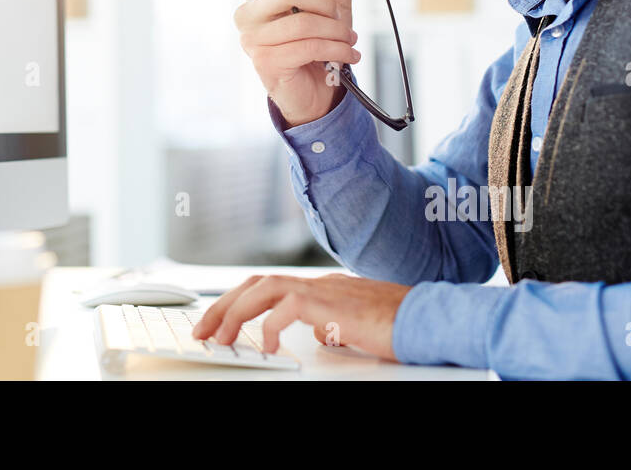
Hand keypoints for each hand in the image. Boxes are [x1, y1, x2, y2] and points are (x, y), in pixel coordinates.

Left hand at [190, 272, 410, 359]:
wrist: (428, 317)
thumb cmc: (400, 323)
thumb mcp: (357, 326)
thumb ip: (334, 325)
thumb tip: (319, 335)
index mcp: (322, 288)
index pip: (268, 287)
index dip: (239, 301)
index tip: (218, 322)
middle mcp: (318, 283)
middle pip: (256, 283)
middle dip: (223, 305)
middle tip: (202, 329)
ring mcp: (324, 289)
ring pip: (263, 289)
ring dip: (234, 312)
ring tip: (218, 337)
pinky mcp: (331, 303)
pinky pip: (287, 307)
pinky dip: (268, 326)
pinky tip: (264, 346)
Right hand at [234, 0, 361, 125]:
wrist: (316, 89)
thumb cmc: (318, 40)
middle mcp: (247, 12)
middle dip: (326, 6)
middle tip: (338, 20)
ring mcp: (251, 38)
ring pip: (303, 22)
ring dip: (336, 33)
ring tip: (346, 41)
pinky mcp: (265, 62)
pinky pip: (308, 47)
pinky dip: (337, 51)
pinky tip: (347, 55)